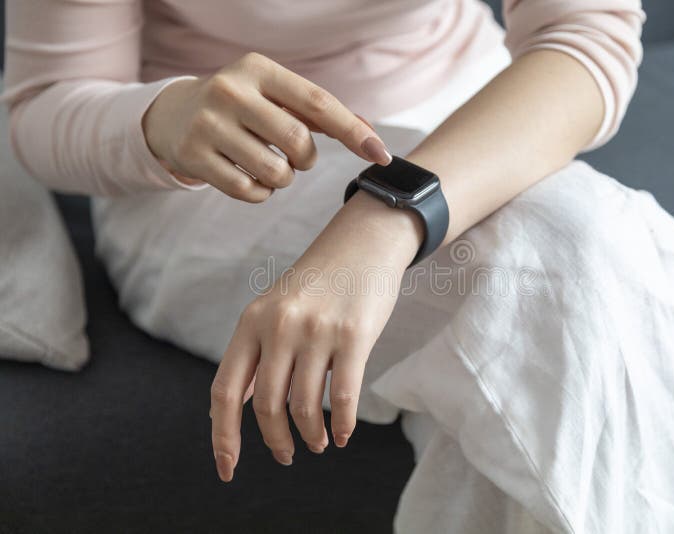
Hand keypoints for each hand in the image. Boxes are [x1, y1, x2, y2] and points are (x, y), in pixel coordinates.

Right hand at [142, 52, 391, 201]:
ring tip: (269, 165)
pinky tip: (250, 177)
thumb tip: (370, 136)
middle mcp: (230, 91)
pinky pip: (249, 191)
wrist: (173, 115)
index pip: (318, 103)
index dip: (353, 132)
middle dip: (306, 159)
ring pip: (275, 173)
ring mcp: (208, 124)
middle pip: (297, 142)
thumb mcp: (275, 97)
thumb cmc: (242, 107)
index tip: (381, 155)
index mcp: (258, 69)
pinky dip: (260, 192)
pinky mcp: (193, 156)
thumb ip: (320, 113)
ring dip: (283, 179)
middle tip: (295, 157)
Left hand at [209, 192, 422, 480]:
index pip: (224, 392)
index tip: (227, 469)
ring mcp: (316, 330)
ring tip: (319, 444)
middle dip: (276, 441)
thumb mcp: (274, 309)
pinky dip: (343, 424)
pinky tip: (344, 435)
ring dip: (310, 436)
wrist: (362, 242)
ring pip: (305, 406)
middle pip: (266, 405)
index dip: (223, 437)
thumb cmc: (319, 283)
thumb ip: (255, 353)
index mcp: (251, 322)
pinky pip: (343, 395)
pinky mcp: (353, 335)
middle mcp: (278, 326)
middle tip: (286, 456)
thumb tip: (234, 407)